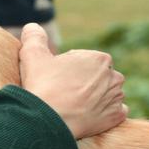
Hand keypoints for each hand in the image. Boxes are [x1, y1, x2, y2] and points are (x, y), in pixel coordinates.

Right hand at [18, 23, 127, 139]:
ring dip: (98, 98)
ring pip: (109, 94)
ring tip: (78, 106)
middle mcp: (114, 76)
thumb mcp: (33, 55)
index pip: (87, 62)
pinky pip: (116, 112)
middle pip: (99, 78)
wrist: (48, 121)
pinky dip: (107, 113)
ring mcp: (117, 97)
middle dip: (88, 83)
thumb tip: (32, 27)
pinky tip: (91, 116)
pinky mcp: (117, 117)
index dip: (72, 70)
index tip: (61, 79)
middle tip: (68, 93)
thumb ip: (34, 38)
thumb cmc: (43, 86)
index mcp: (99, 58)